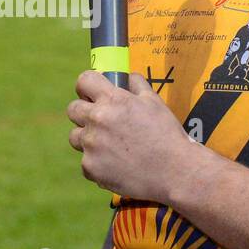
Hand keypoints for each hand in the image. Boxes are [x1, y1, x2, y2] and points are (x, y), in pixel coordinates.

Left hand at [67, 70, 195, 202]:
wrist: (174, 171)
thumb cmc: (167, 135)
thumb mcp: (155, 102)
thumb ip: (137, 86)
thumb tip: (128, 77)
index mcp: (112, 100)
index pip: (84, 80)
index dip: (87, 86)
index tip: (91, 93)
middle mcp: (97, 120)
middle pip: (73, 109)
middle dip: (84, 112)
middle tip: (100, 121)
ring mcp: (91, 145)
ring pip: (75, 137)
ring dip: (87, 139)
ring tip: (109, 146)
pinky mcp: (90, 167)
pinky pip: (86, 162)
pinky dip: (97, 163)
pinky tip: (115, 165)